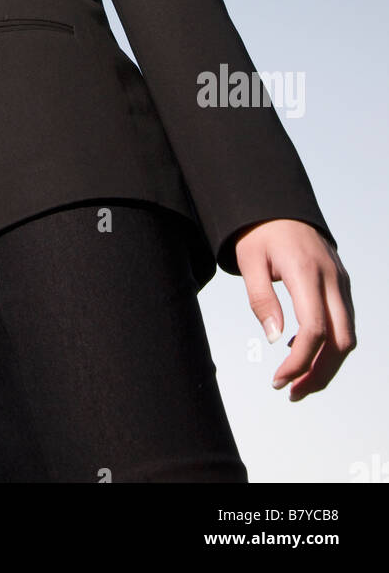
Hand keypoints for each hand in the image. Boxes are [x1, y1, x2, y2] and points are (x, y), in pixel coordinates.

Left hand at [234, 219, 354, 399]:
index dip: (299, 362)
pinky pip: (345, 322)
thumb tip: (276, 340)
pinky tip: (302, 349)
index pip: (315, 330)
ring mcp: (341, 281)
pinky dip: (330, 344)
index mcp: (306, 272)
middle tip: (292, 393)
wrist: (277, 205)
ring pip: (348, 335)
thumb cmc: (258, 232)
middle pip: (341, 341)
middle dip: (319, 374)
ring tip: (297, 380)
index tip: (278, 380)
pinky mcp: (341, 283)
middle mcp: (332, 278)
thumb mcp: (249, 261)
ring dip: (327, 364)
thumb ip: (261, 300)